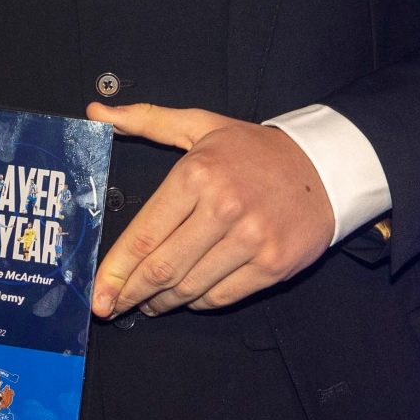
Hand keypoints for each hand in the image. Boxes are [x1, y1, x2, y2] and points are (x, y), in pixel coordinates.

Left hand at [86, 101, 331, 317]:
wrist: (324, 166)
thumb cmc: (253, 149)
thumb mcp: (200, 125)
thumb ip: (147, 120)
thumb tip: (96, 112)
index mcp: (197, 175)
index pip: (144, 235)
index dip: (115, 269)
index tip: (96, 291)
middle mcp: (224, 209)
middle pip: (162, 268)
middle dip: (129, 294)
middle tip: (109, 308)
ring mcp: (251, 241)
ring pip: (191, 287)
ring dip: (161, 303)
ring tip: (145, 304)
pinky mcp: (273, 266)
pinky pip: (223, 297)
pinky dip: (198, 303)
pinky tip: (185, 299)